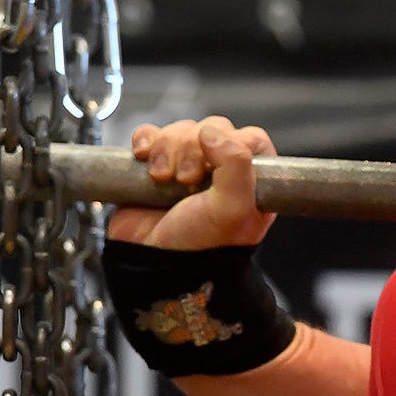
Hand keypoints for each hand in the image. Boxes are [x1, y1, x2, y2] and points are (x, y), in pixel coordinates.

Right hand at [107, 116, 275, 248]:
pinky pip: (151, 136)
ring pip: (179, 130)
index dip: (229, 142)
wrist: (157, 266)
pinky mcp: (155, 167)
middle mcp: (221, 171)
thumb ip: (237, 165)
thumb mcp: (232, 209)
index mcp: (251, 180)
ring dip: (167, 148)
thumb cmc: (201, 246)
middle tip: (185, 180)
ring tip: (163, 178)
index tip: (213, 165)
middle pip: (209, 129)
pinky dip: (145, 141)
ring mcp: (187, 166)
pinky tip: (143, 157)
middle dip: (191, 148)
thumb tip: (212, 132)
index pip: (249, 136)